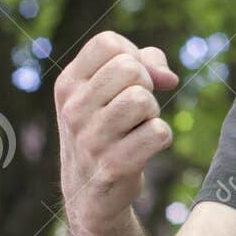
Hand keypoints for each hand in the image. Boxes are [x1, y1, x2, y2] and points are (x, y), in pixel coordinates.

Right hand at [56, 31, 178, 230]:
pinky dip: (161, 137)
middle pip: (130, 68)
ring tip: (136, 128)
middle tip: (134, 109)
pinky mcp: (114, 165)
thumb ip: (143, 63)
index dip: (132, 54)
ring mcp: (90, 139)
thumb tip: (168, 77)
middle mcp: (72, 109)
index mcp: (67, 84)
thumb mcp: (109, 91)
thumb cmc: (107, 129)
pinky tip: (142, 148)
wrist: (91, 192)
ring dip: (152, 113)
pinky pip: (159, 132)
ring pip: (143, 99)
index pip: (107, 43)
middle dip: (145, 85)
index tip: (130, 78)